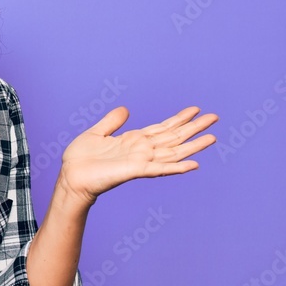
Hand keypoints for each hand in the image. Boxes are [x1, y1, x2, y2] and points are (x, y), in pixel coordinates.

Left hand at [57, 106, 217, 206]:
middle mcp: (141, 151)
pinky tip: (194, 164)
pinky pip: (160, 169)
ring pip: (173, 152)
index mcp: (133, 140)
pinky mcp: (135, 171)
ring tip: (212, 137)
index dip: (179, 118)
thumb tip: (125, 109)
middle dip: (193, 128)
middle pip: (173, 138)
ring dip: (193, 146)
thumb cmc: (80, 159)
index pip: (162, 128)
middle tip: (215, 117)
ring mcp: (140, 161)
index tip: (196, 109)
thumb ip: (111, 122)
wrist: (70, 176)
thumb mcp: (96, 133)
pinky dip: (177, 167)